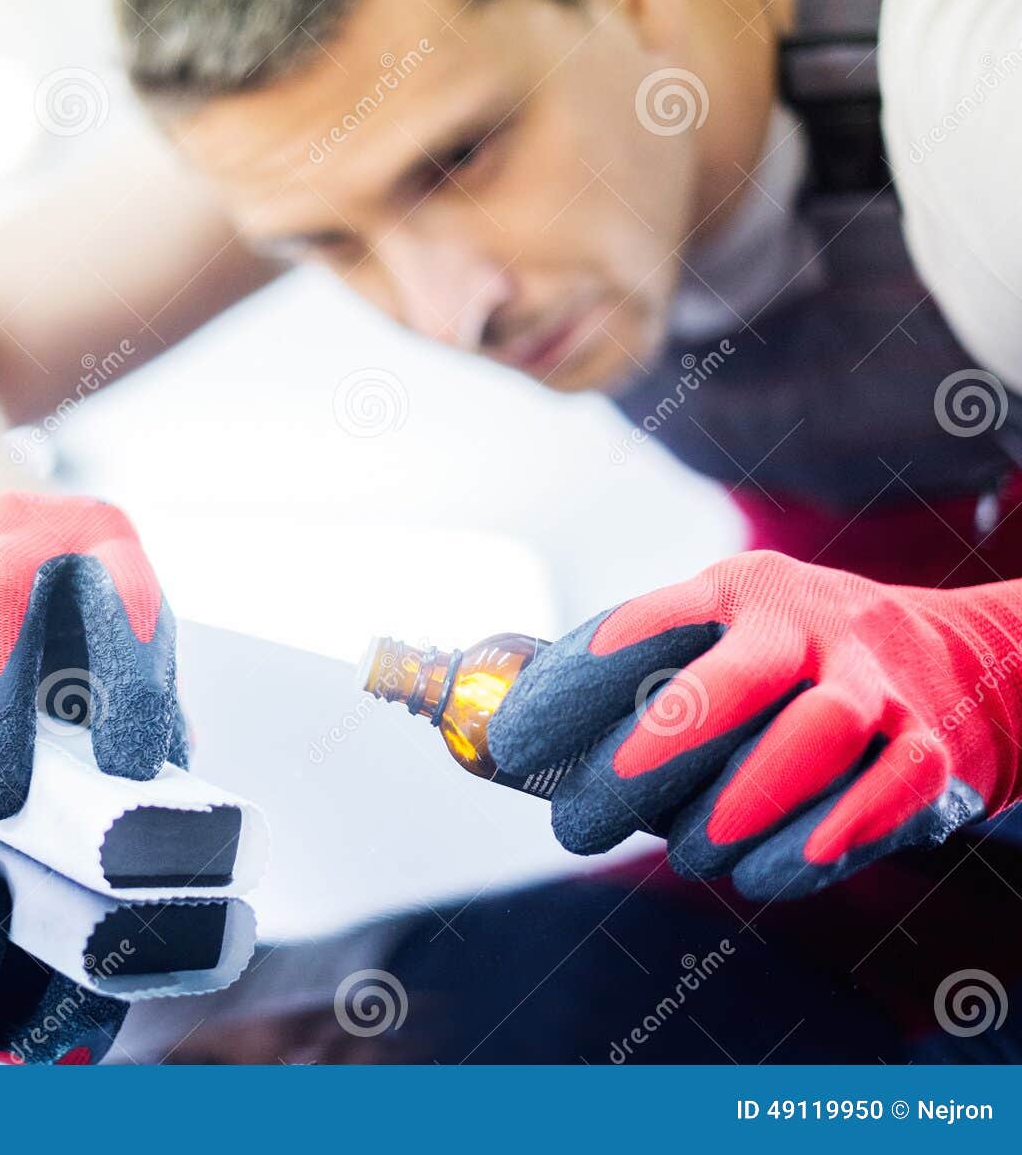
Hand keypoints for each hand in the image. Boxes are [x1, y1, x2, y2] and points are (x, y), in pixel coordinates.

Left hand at [487, 551, 1021, 899]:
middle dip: (641, 762)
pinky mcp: (930, 753)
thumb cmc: (796, 663)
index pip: (642, 628)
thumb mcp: (725, 634)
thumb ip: (638, 680)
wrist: (961, 662)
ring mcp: (876, 687)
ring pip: (810, 737)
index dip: (569, 686)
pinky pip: (879, 796)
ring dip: (733, 806)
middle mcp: (809, 628)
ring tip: (683, 851)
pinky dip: (817, 841)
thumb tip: (509, 747)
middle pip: (724, 687)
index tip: (511, 740)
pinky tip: (761, 875)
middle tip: (576, 826)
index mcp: (737, 594)